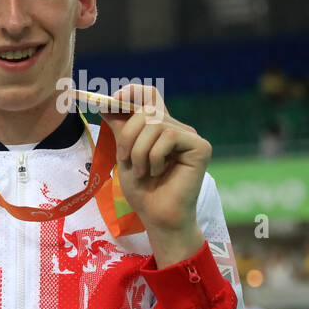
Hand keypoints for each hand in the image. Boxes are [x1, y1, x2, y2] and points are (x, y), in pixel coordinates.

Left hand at [100, 85, 208, 261]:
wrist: (157, 216)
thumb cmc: (142, 190)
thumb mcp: (124, 155)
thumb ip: (121, 130)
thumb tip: (108, 105)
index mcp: (159, 128)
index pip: (149, 95)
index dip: (133, 92)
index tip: (115, 100)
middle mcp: (176, 128)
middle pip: (147, 110)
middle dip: (128, 134)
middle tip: (124, 159)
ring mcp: (190, 136)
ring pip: (155, 124)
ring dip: (139, 150)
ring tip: (140, 171)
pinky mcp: (200, 146)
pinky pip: (169, 137)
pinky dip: (154, 156)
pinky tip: (157, 172)